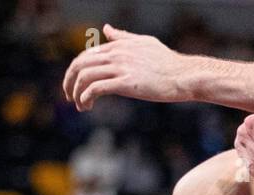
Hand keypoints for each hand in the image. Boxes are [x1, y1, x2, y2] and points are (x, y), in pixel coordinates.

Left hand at [63, 25, 194, 110]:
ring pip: (86, 77)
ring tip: (79, 105)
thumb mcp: (144, 43)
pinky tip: (86, 106)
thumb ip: (123, 37)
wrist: (184, 76)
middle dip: (69, 81)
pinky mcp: (127, 83)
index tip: (75, 85)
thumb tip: (107, 29)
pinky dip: (86, 97)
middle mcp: (116, 55)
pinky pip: (97, 88)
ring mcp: (121, 68)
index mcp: (117, 47)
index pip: (85, 56)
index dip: (75, 71)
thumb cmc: (169, 63)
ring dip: (77, 92)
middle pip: (80, 65)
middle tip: (69, 96)